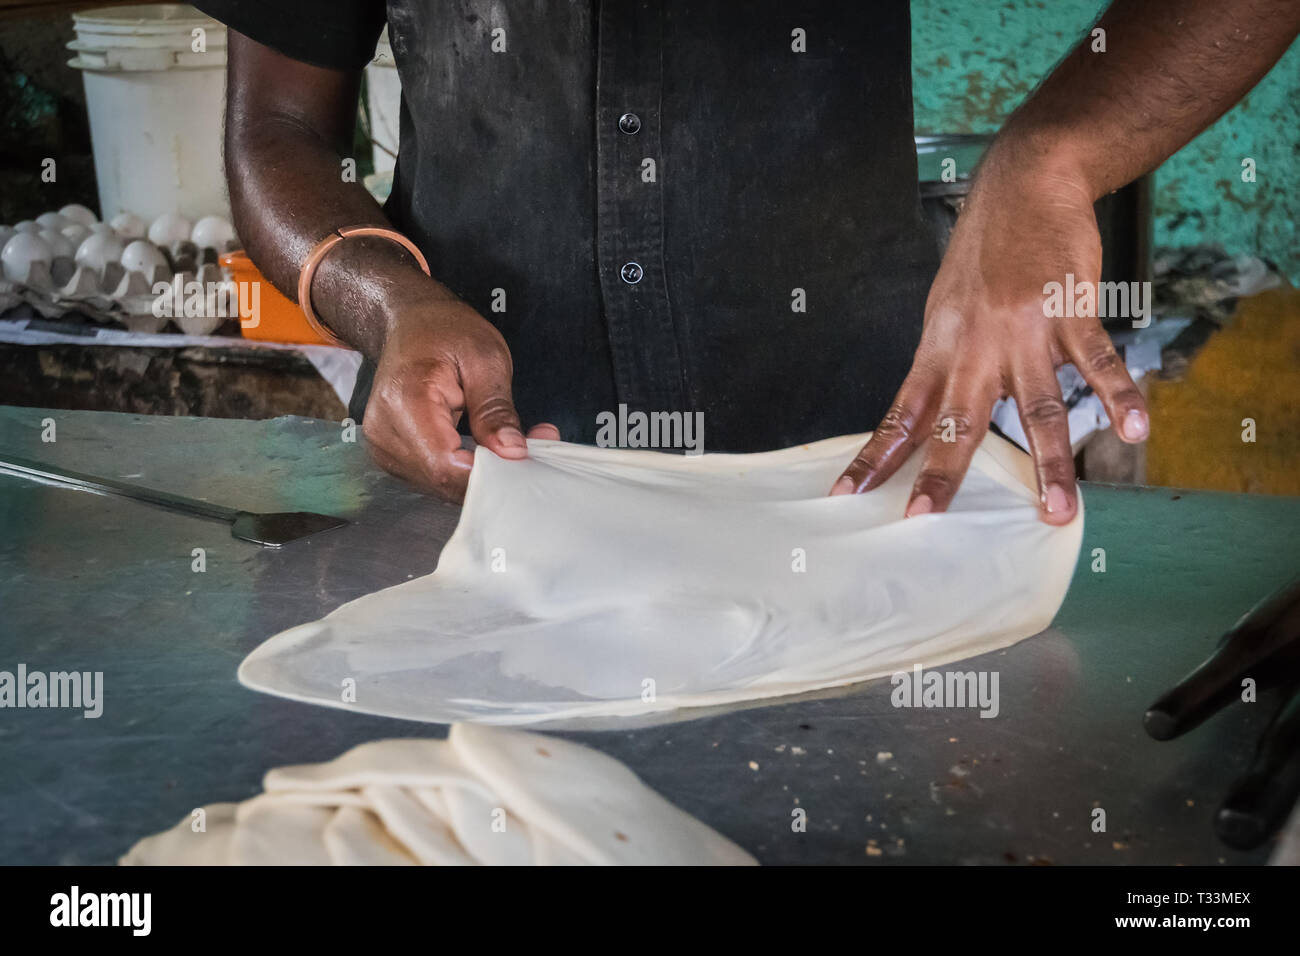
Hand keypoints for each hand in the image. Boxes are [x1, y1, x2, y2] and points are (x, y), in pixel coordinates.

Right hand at [362, 298, 557, 501]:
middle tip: (532, 444)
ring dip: (479, 473)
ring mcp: (383, 447)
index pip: (443, 464)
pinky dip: (464, 469)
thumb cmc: (445, 331)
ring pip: (439, 484)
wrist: (409, 323)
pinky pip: (433, 476)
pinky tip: (483, 449)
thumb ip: (496, 409)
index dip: (486, 474)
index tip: (524, 459)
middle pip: (442, 479)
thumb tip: (512, 452)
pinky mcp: (392, 455)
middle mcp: (383, 431)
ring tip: (508, 441)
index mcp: (404, 401)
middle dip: (491, 473)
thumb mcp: (485, 358)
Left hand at [831, 146, 1148, 523]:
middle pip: (955, 421)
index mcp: (940, 349)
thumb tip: (934, 418)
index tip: (848, 493)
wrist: (1025, 185)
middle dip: (939, 474)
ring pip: (1035, 408)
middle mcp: (976, 346)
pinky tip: (1134, 430)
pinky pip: (1097, 363)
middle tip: (927, 518)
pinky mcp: (1069, 312)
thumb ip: (945, 366)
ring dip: (1050, 464)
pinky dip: (1118, 397)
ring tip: (1059, 511)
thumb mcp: (946, 310)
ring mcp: (1024, 332)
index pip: (900, 413)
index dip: (875, 454)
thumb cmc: (986, 253)